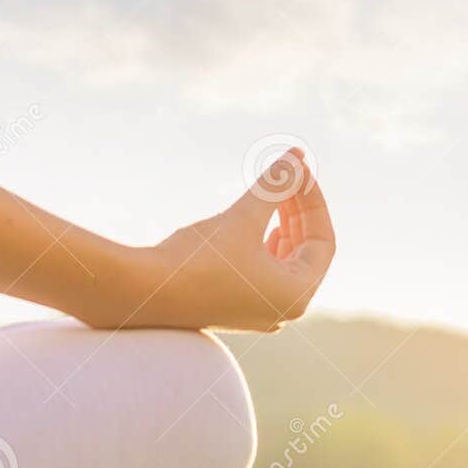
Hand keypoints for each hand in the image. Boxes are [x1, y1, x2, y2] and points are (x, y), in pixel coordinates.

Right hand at [114, 149, 335, 331]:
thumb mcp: (242, 217)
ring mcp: (259, 312)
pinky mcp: (236, 308)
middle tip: (285, 172)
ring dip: (283, 225)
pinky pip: (265, 272)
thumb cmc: (196, 259)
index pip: (322, 240)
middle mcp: (283, 310)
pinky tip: (258, 226)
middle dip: (297, 209)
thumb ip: (274, 186)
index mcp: (295, 294)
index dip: (313, 199)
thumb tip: (297, 154)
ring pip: (285, 261)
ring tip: (273, 194)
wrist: (144, 293)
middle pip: (306, 251)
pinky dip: (265, 244)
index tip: (296, 168)